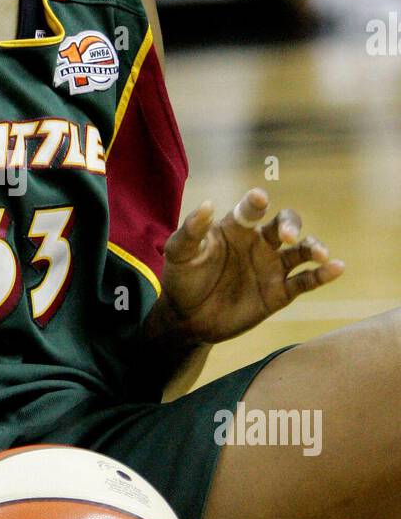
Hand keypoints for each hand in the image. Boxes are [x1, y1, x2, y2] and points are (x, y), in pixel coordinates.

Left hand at [158, 188, 343, 343]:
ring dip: (314, 248)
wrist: (187, 318)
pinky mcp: (279, 293)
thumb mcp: (180, 253)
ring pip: (301, 251)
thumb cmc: (182, 279)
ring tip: (321, 255)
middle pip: (285, 223)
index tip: (259, 199)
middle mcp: (259, 243)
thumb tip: (207, 204)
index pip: (251, 209)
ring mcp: (271, 267)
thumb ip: (191, 230)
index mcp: (236, 227)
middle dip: (290, 225)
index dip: (256, 202)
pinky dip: (323, 275)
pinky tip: (338, 268)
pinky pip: (306, 281)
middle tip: (287, 235)